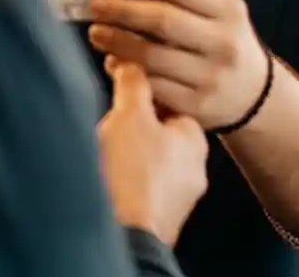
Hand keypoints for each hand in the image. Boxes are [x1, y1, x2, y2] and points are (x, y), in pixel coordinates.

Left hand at [88, 0, 270, 130]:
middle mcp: (224, 41)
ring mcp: (211, 76)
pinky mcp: (197, 106)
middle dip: (121, 9)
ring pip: (152, 56)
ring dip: (116, 41)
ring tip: (96, 31)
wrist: (253, 94)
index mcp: (229, 8)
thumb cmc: (220, 41)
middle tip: (95, 5)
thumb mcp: (216, 12)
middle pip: (161, 19)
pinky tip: (113, 60)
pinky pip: (152, 85)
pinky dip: (126, 70)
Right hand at [98, 59, 208, 245]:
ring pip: (146, 160)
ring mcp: (177, 197)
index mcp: (195, 138)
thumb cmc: (132, 175)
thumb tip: (131, 60)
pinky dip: (122, 179)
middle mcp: (194, 169)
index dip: (141, 88)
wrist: (125, 237)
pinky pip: (138, 187)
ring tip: (104, 154)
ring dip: (123, 152)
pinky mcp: (158, 218)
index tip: (118, 82)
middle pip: (157, 130)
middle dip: (129, 123)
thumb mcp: (129, 114)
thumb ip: (133, 82)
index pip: (170, 98)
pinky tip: (107, 178)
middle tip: (106, 123)